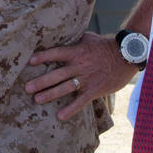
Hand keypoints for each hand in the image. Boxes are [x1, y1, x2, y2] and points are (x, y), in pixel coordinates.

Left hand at [25, 31, 139, 121]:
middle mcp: (79, 65)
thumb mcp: (88, 38)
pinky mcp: (94, 90)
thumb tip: (59, 36)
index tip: (30, 61)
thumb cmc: (105, 46)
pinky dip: (71, 109)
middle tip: (27, 88)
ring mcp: (86, 78)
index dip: (43, 57)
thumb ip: (73, 40)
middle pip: (57, 74)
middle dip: (41, 81)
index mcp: (77, 52)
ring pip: (65, 87)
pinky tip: (60, 116)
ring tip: (37, 100)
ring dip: (50, 94)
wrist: (126, 56)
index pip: (56, 53)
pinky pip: (81, 101)